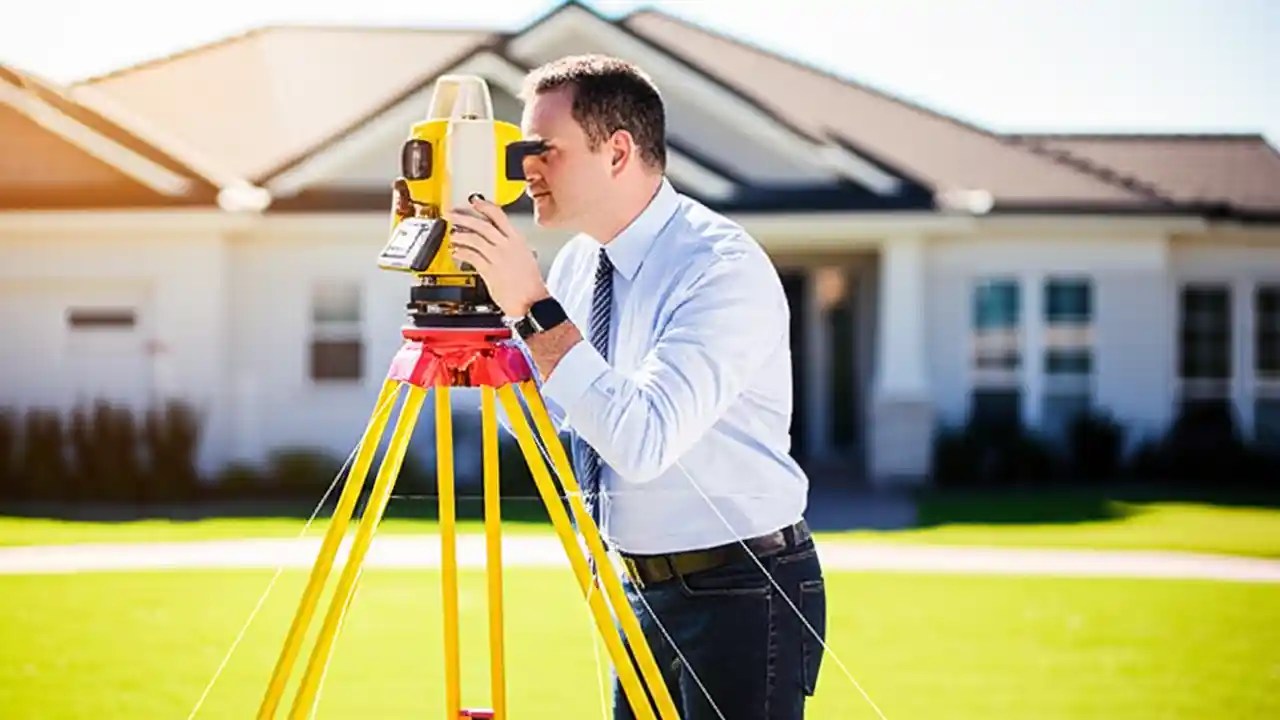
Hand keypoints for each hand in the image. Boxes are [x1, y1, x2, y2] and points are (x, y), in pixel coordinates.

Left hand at [445, 195, 548, 316]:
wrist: (532, 302)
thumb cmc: (530, 285)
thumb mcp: (526, 258)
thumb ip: (513, 248)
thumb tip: (502, 242)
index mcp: (517, 241)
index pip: (499, 215)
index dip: (484, 206)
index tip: (474, 201)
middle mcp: (507, 246)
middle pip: (483, 225)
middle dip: (464, 217)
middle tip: (452, 214)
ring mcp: (498, 258)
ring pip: (475, 239)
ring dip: (460, 235)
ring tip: (453, 235)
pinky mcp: (490, 271)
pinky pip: (472, 257)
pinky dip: (461, 253)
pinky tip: (456, 252)